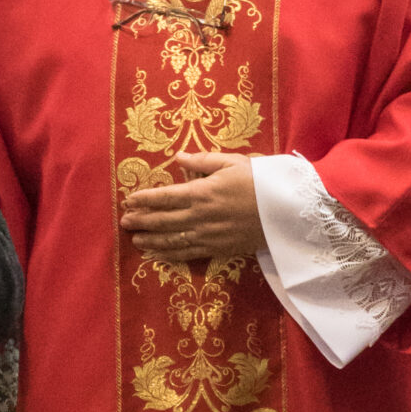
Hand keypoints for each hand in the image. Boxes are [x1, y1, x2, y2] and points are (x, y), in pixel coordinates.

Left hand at [119, 152, 265, 263]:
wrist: (286, 210)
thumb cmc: (260, 181)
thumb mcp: (232, 162)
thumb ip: (202, 160)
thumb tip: (178, 156)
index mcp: (202, 192)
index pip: (165, 197)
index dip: (144, 200)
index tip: (128, 200)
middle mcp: (201, 216)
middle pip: (163, 220)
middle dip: (141, 221)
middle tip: (124, 221)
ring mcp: (208, 235)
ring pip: (172, 240)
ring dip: (151, 240)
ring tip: (135, 239)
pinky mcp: (218, 249)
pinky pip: (188, 253)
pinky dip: (170, 255)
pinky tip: (157, 255)